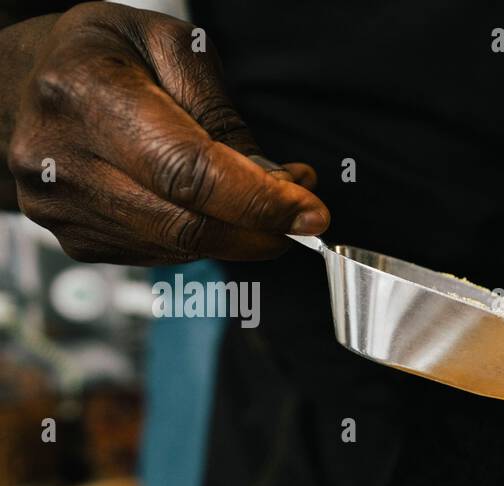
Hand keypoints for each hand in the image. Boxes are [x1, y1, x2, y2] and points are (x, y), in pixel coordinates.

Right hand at [5, 2, 327, 264]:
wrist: (28, 82)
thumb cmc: (104, 56)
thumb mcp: (171, 48)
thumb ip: (224, 114)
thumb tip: (275, 182)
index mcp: (86, 90)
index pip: (187, 171)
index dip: (258, 202)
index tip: (310, 213)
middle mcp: (63, 154)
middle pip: (187, 223)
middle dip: (261, 228)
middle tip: (300, 212)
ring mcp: (63, 205)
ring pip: (180, 247)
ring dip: (238, 234)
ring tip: (260, 197)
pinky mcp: (75, 239)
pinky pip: (162, 254)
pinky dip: (203, 238)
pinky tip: (211, 206)